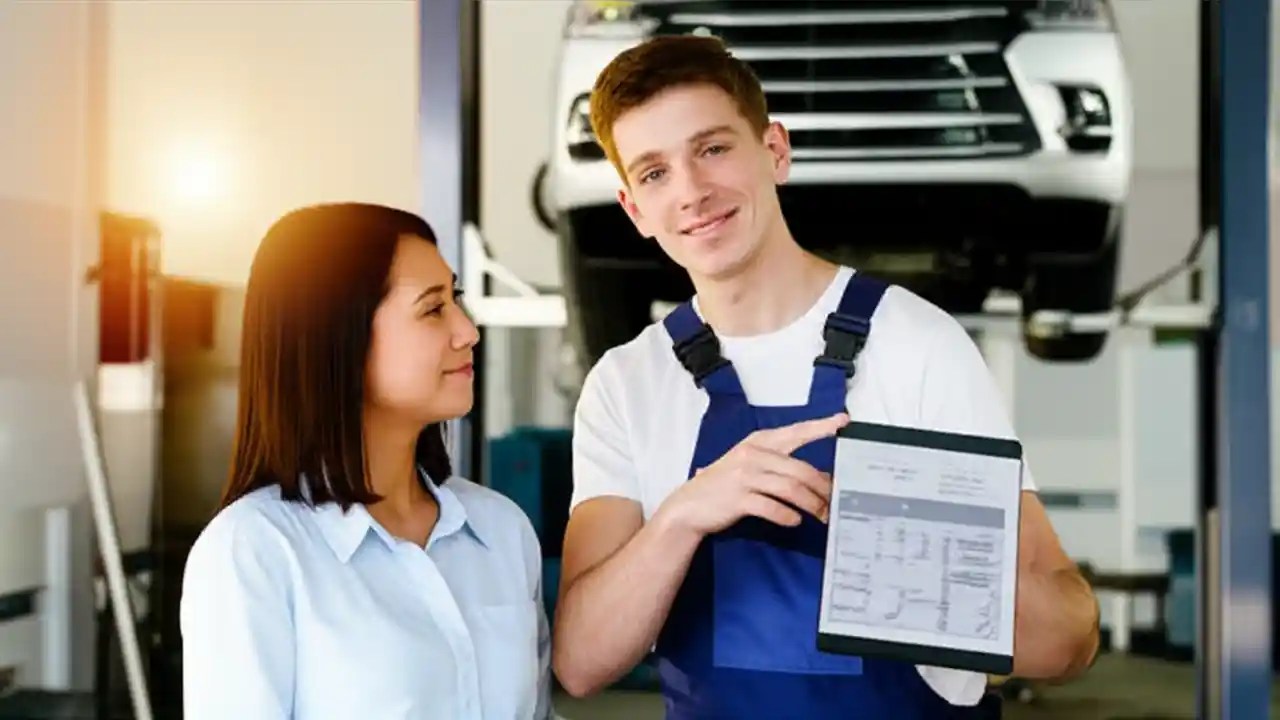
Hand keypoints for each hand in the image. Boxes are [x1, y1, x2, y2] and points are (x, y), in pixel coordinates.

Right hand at [657, 413, 849, 536]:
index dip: (819, 427)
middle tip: (836, 501)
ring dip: (811, 504)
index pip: (795, 432)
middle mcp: (752, 455)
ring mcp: (744, 476)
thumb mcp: (749, 467)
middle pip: (800, 469)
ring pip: (791, 489)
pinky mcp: (738, 499)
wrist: (689, 506)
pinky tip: (794, 521)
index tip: (841, 421)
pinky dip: (788, 516)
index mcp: (757, 442)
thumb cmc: (724, 487)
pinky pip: (772, 507)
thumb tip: (819, 478)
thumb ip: (780, 468)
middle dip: (822, 487)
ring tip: (822, 515)